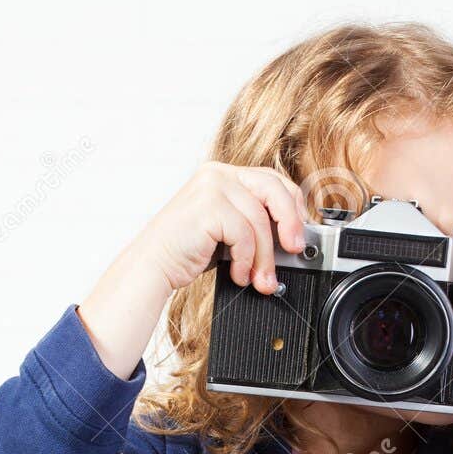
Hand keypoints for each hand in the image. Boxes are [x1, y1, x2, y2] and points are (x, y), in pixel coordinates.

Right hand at [78, 162, 308, 378]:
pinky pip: (244, 234)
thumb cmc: (189, 252)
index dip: (293, 207)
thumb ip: (254, 225)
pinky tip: (238, 273)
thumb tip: (291, 240)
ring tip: (259, 279)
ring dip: (265, 257)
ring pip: (260, 220)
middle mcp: (218, 174)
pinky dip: (246, 259)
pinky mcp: (208, 206)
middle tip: (294, 251)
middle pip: (274, 190)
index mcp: (225, 175)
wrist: (154, 265)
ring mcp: (212, 187)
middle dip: (290, 223)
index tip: (299, 234)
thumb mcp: (229, 233)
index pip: (273, 180)